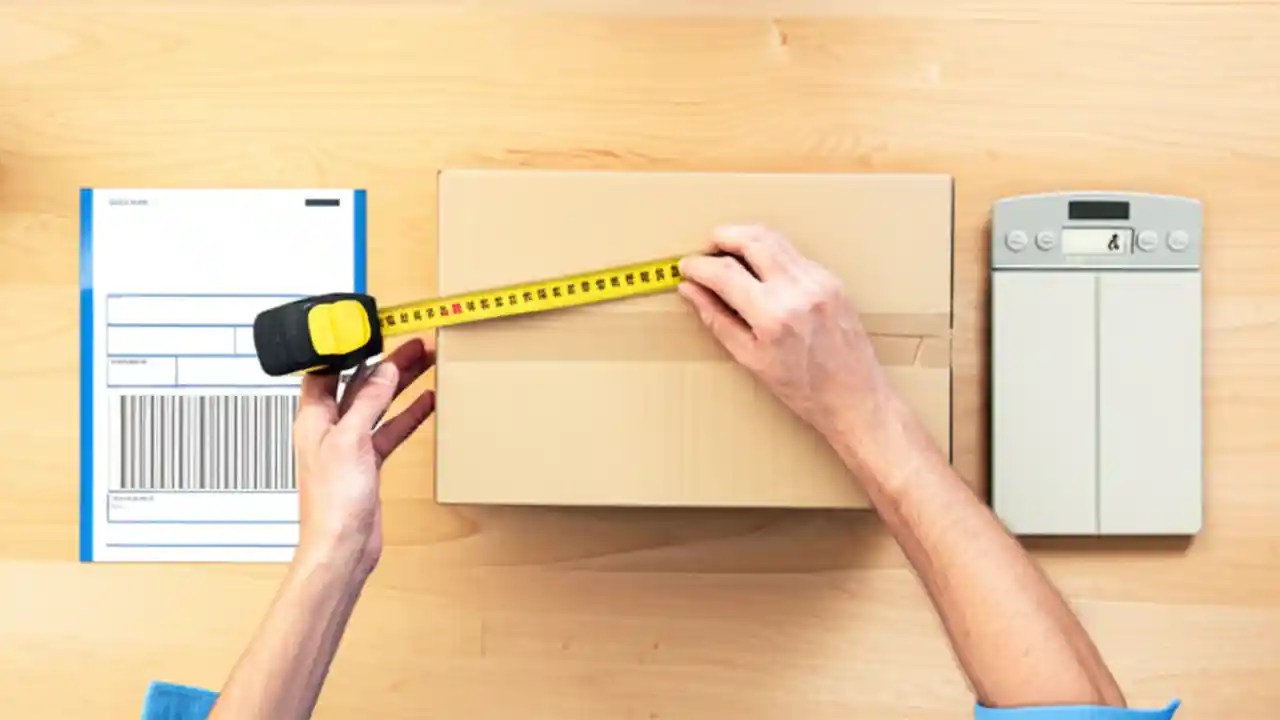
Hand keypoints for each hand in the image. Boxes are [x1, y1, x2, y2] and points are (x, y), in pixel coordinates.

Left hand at [292, 338, 435, 576]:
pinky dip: (409, 415)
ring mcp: (350, 446)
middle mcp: (329, 428)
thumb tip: (382, 372)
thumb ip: (368, 403)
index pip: (326, 370)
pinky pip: (391, 430)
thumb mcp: (350, 441)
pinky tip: (427, 402)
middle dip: (386, 362)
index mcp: (313, 418)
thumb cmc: (331, 505)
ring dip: (402, 384)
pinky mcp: (369, 463)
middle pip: (359, 384)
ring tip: (426, 362)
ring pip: (379, 404)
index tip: (373, 331)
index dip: (347, 348)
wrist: (342, 547)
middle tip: (414, 343)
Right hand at [678, 226, 896, 450]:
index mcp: (773, 317)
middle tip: (706, 249)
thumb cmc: (804, 389)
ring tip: (728, 253)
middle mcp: (798, 291)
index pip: (725, 273)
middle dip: (722, 237)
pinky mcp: (832, 280)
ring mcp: (819, 281)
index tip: (686, 267)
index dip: (699, 266)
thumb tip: (691, 291)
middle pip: (752, 239)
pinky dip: (770, 254)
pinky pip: (794, 254)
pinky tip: (760, 270)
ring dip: (746, 238)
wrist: (855, 398)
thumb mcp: (750, 360)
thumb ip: (718, 320)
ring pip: (774, 239)